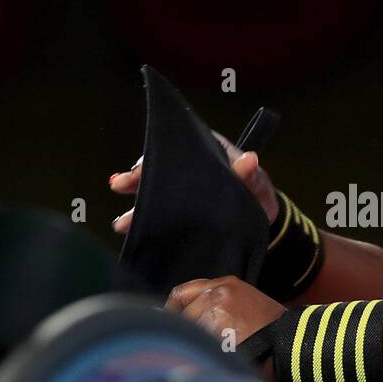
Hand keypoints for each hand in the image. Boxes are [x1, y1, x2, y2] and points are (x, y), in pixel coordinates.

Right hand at [108, 130, 277, 233]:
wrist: (263, 218)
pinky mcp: (183, 215)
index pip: (176, 148)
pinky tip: (132, 233)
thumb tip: (249, 160)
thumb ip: (250, 173)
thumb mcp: (255, 180)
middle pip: (159, 169)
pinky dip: (148, 225)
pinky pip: (164, 217)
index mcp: (204, 151)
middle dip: (136, 178)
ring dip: (138, 207)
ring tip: (122, 223)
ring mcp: (184, 193)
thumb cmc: (256, 189)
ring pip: (156, 195)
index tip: (140, 166)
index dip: (156, 155)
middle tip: (119, 185)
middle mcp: (189, 170)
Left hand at [166, 275, 284, 354]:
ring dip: (201, 345)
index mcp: (227, 285)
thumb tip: (185, 321)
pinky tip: (224, 358)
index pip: (184, 292)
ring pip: (191, 332)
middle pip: (184, 315)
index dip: (174, 310)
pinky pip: (198, 345)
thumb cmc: (274, 333)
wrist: (293, 344)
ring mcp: (216, 310)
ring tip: (224, 353)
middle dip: (192, 332)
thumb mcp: (248, 306)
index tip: (169, 322)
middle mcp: (218, 292)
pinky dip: (205, 355)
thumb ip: (219, 306)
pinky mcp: (216, 330)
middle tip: (205, 347)